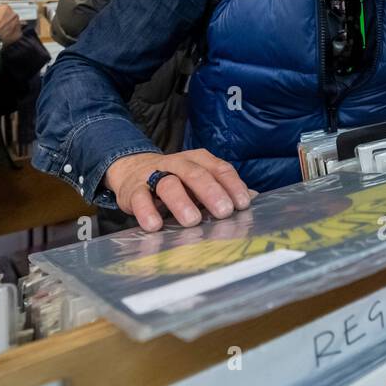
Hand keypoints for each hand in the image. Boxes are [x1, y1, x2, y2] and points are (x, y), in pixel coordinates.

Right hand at [0, 4, 21, 44]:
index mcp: (6, 8)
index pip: (4, 9)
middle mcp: (13, 15)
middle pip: (11, 17)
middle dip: (5, 21)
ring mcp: (17, 24)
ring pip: (14, 25)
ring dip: (9, 28)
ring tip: (1, 32)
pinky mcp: (18, 34)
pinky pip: (16, 34)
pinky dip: (11, 35)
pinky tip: (5, 37)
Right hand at [105, 150, 251, 229]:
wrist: (132, 170)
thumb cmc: (176, 180)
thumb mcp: (200, 181)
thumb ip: (223, 189)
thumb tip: (253, 198)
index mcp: (198, 160)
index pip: (219, 168)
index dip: (232, 185)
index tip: (243, 204)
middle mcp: (177, 164)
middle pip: (195, 173)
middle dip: (211, 192)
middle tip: (224, 212)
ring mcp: (154, 175)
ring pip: (168, 184)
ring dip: (181, 202)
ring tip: (192, 221)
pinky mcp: (133, 190)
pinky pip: (140, 198)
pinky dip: (147, 211)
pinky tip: (155, 225)